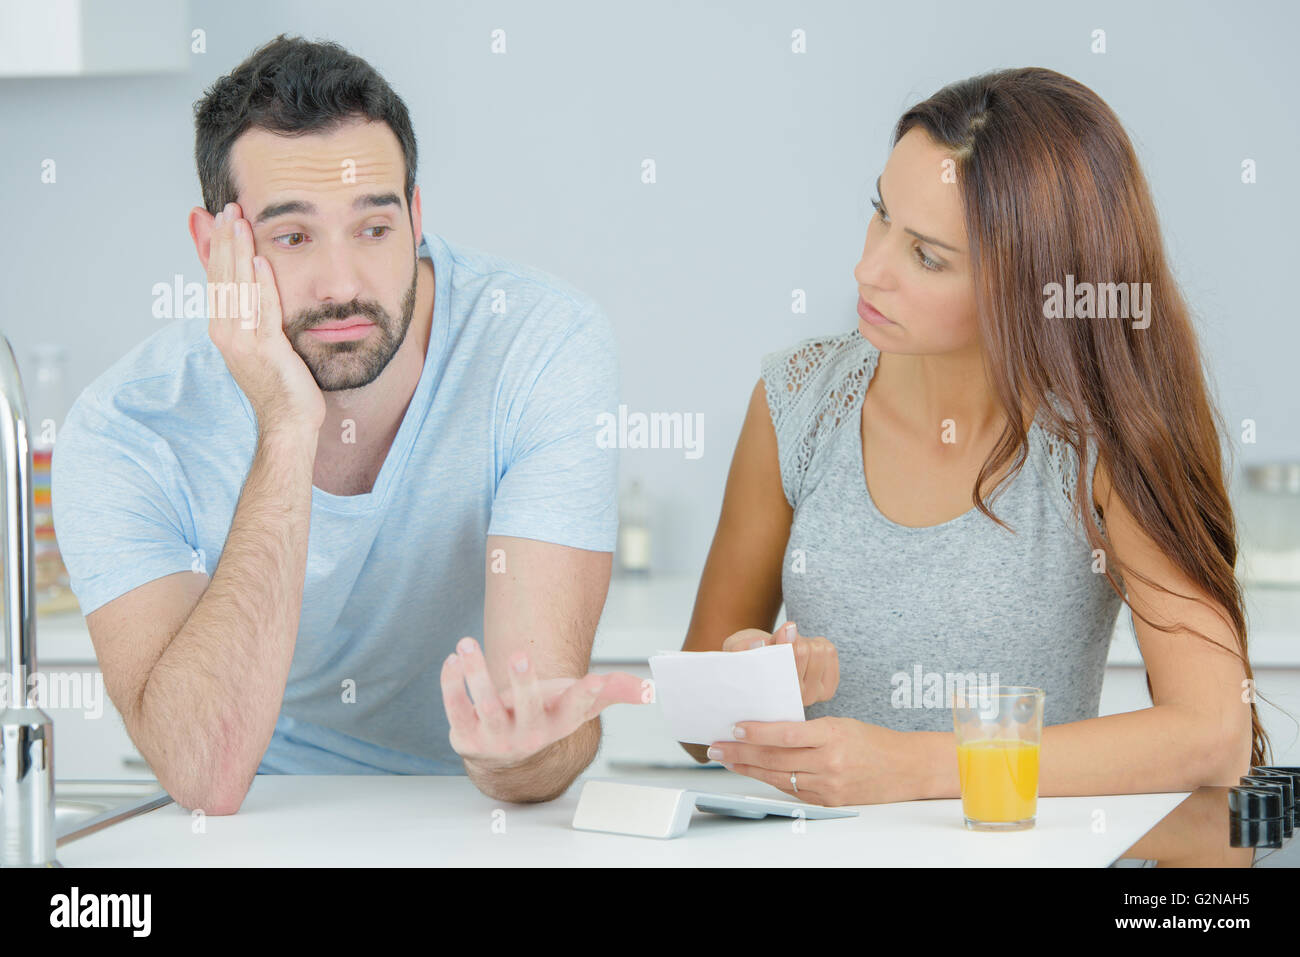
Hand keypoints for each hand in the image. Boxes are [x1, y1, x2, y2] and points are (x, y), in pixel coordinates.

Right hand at [205, 201, 324, 437]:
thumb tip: (249, 285)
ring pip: (238, 287)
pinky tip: (261, 261)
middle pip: (222, 276)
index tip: (220, 217)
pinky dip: (261, 285)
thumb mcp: (259, 341)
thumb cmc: (278, 383)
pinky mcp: (264, 350)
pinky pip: (262, 310)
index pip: (216, 278)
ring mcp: (242, 341)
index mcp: (222, 328)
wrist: (287, 422)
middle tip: (228, 207)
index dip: (216, 246)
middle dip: (223, 240)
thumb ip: (252, 311)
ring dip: (238, 252)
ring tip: (239, 221)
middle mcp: (226, 332)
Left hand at [440, 637, 646, 770]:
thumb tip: (650, 690)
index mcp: (557, 724)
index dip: (586, 695)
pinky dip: (451, 684)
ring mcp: (493, 737)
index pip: (575, 710)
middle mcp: (526, 734)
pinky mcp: (464, 735)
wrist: (506, 756)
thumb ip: (614, 691)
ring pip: (484, 705)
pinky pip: (455, 708)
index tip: (594, 680)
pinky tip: (452, 659)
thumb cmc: (545, 716)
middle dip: (523, 683)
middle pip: (525, 708)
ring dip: (475, 673)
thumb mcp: (578, 705)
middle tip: (520, 656)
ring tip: (466, 644)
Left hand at [706, 717, 917, 805]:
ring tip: (727, 759)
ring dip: (749, 768)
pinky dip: (771, 780)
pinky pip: (793, 790)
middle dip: (741, 753)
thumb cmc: (872, 741)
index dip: (757, 733)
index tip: (734, 728)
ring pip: (778, 777)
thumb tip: (768, 731)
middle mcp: (829, 763)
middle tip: (716, 746)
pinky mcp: (828, 803)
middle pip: (775, 759)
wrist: (906, 769)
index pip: (786, 735)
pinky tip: (754, 772)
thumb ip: (807, 730)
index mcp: (832, 735)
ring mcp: (828, 787)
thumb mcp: (840, 724)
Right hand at [721, 620, 838, 705]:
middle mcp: (798, 701)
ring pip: (819, 650)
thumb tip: (759, 643)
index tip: (773, 635)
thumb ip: (744, 647)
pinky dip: (816, 643)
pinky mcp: (830, 685)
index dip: (782, 642)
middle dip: (792, 640)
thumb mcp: (737, 648)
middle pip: (804, 652)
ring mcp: (816, 695)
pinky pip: (829, 651)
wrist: (765, 665)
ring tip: (791, 649)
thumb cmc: (748, 656)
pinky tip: (804, 652)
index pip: (786, 664)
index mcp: (774, 697)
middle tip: (780, 643)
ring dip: (805, 642)